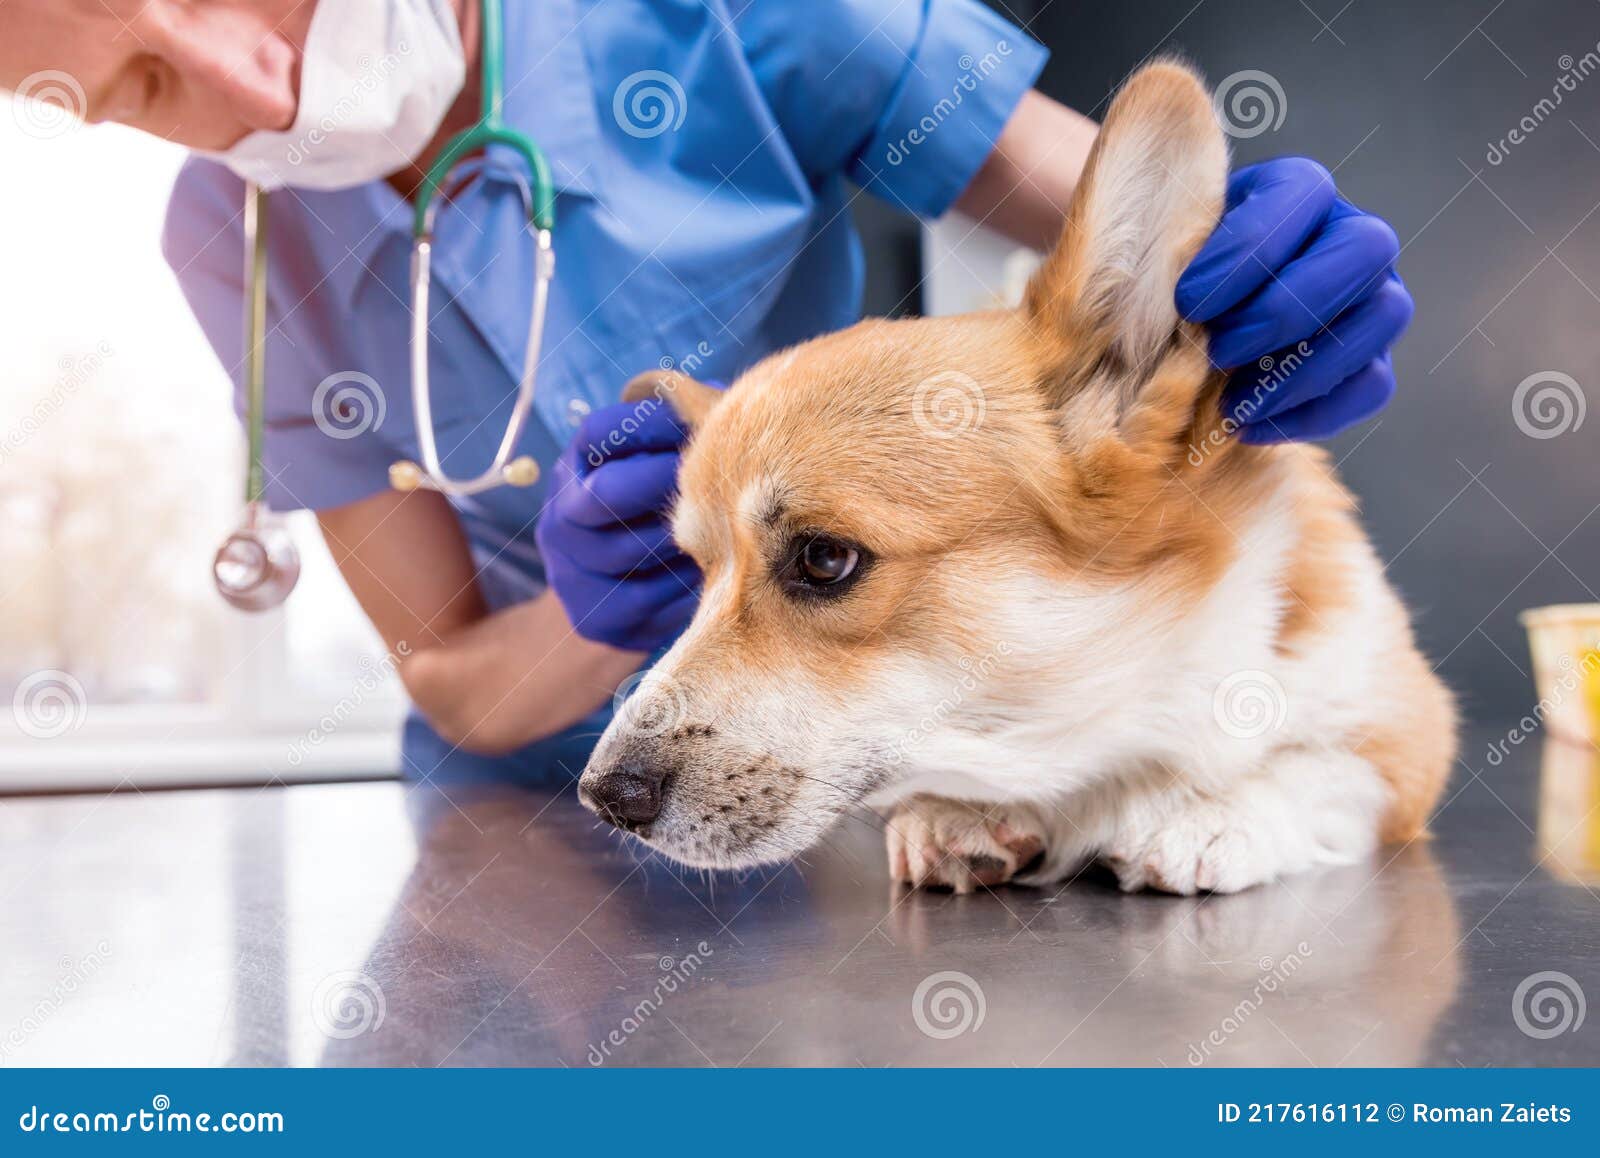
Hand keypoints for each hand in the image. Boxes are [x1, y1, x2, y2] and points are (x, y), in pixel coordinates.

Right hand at [536, 399, 699, 650]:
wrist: (628, 594)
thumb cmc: (660, 512)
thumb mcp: (658, 465)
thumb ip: (681, 431)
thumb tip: (719, 396)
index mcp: (573, 469)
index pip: (599, 432)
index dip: (649, 423)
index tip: (698, 421)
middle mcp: (559, 518)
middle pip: (608, 493)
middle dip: (667, 483)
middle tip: (715, 480)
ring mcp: (570, 572)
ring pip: (631, 550)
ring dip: (683, 539)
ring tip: (724, 529)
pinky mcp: (595, 619)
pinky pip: (646, 600)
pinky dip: (684, 586)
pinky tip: (712, 574)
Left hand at [1175, 158, 1412, 442]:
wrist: (1181, 335)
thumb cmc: (1171, 283)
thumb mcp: (1165, 252)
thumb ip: (1172, 252)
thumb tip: (1177, 293)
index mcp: (1298, 191)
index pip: (1304, 194)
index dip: (1249, 250)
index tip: (1188, 301)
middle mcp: (1349, 234)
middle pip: (1366, 250)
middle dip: (1287, 308)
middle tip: (1220, 350)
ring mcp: (1372, 297)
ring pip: (1384, 315)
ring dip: (1306, 365)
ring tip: (1232, 401)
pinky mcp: (1370, 359)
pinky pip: (1373, 385)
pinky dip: (1311, 412)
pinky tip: (1246, 424)